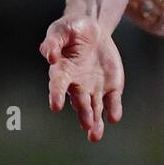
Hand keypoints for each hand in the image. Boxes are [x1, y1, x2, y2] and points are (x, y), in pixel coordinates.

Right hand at [40, 15, 123, 141]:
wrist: (93, 30)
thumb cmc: (71, 30)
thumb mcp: (61, 30)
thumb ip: (53, 42)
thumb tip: (49, 56)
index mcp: (61, 72)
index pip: (57, 86)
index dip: (56, 95)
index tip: (55, 106)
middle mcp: (76, 85)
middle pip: (79, 101)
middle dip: (83, 113)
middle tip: (86, 123)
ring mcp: (94, 89)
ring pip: (94, 108)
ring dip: (95, 121)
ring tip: (95, 134)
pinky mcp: (111, 88)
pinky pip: (112, 102)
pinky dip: (113, 110)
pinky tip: (113, 117)